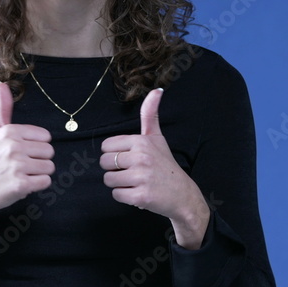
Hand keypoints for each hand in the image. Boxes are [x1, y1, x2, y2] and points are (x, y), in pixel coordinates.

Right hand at [0, 81, 54, 216]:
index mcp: (9, 131)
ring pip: (50, 167)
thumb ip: (3, 108)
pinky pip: (46, 182)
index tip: (20, 152)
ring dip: (38, 174)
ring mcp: (17, 165)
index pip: (45, 136)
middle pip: (50, 151)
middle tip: (20, 165)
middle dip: (39, 160)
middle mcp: (13, 146)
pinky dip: (37, 185)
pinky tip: (22, 184)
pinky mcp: (21, 184)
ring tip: (21, 174)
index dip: (36, 146)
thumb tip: (2, 83)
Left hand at [100, 88, 209, 248]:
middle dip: (114, 169)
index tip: (129, 158)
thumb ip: (150, 115)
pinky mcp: (140, 197)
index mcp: (141, 142)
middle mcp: (141, 157)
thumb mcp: (157, 138)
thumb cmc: (165, 165)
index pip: (107, 146)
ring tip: (135, 182)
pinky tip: (138, 193)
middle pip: (105, 162)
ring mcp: (141, 177)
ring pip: (108, 179)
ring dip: (119, 184)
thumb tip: (157, 90)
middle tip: (132, 172)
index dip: (115, 154)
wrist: (183, 195)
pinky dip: (124, 196)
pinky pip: (116, 194)